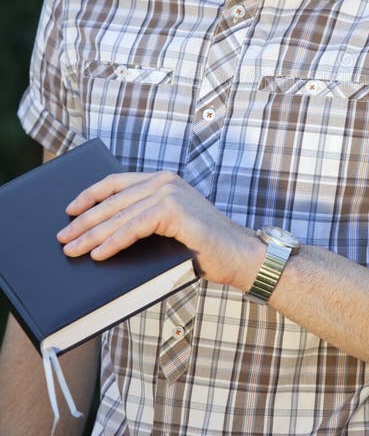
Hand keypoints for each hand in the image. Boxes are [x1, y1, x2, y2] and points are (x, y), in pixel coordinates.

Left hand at [57, 171, 263, 289]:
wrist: (238, 255)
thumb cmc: (203, 247)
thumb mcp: (167, 227)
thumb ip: (143, 221)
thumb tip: (100, 233)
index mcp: (163, 179)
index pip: (116, 182)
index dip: (90, 195)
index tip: (69, 210)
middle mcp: (165, 180)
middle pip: (112, 200)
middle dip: (83, 221)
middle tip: (63, 237)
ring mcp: (169, 192)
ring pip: (119, 215)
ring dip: (91, 234)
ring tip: (73, 250)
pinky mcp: (172, 209)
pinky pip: (132, 227)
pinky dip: (112, 242)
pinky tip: (98, 254)